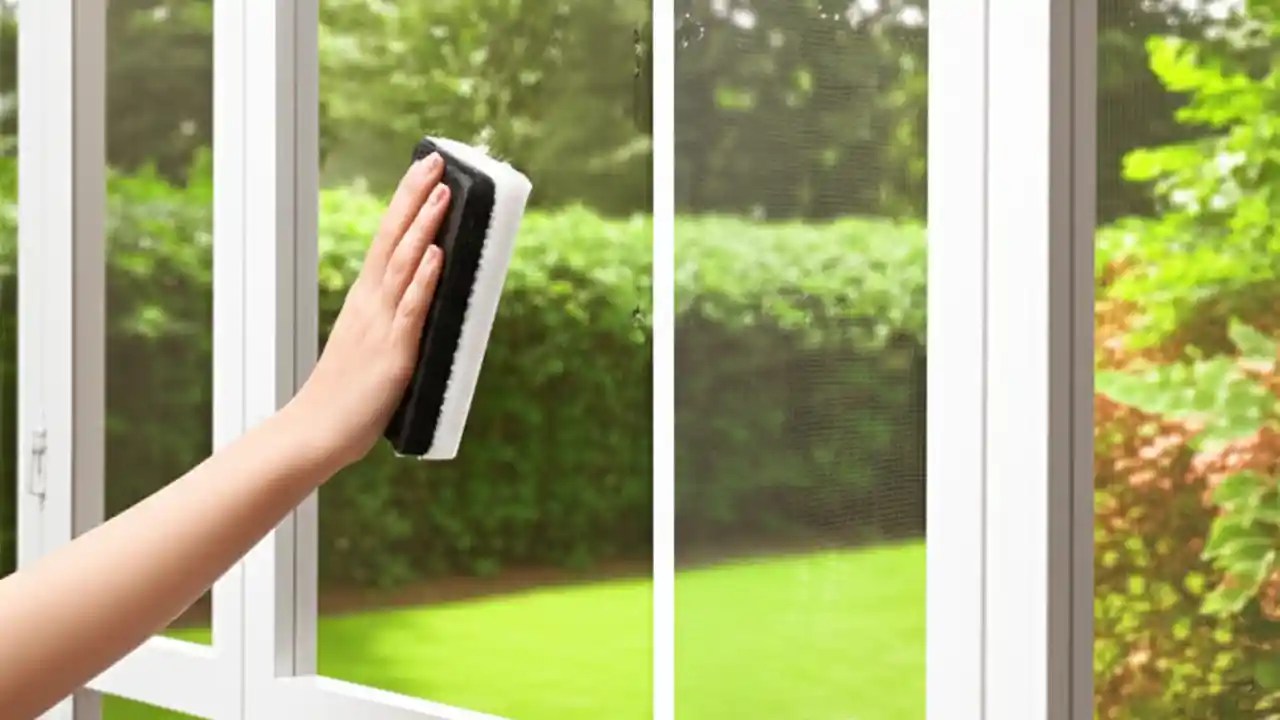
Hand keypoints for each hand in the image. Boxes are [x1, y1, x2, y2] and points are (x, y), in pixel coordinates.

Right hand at [286, 152, 450, 468]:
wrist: (314, 433)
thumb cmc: (345, 397)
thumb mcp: (372, 348)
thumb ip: (395, 324)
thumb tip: (424, 304)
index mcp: (365, 301)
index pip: (387, 241)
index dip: (406, 205)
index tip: (423, 172)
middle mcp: (370, 304)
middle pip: (393, 239)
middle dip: (415, 197)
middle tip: (436, 161)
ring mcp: (380, 325)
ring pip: (404, 264)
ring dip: (425, 226)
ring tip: (443, 191)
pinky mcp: (394, 352)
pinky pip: (412, 308)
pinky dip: (425, 279)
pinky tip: (438, 254)